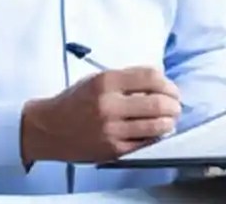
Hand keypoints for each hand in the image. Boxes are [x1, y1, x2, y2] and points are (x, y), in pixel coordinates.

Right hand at [21, 67, 181, 163]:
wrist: (49, 128)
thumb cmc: (73, 102)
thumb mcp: (95, 80)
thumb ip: (125, 79)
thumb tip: (158, 81)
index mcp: (105, 82)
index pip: (150, 77)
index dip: (167, 83)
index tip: (171, 88)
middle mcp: (109, 105)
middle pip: (158, 103)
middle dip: (174, 104)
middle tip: (176, 104)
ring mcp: (112, 129)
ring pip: (156, 125)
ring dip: (170, 121)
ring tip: (170, 118)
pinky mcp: (113, 148)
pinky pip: (145, 142)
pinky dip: (156, 135)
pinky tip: (156, 130)